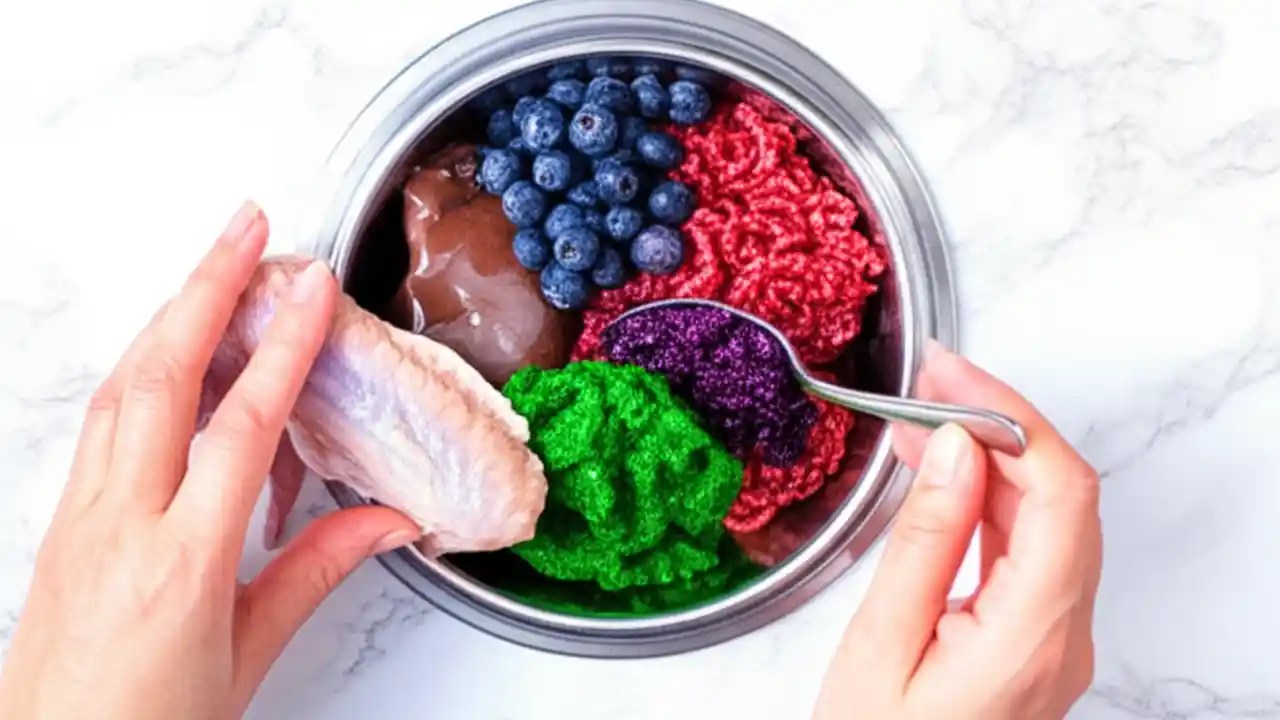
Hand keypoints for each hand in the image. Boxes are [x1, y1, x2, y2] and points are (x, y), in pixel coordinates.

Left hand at [0, 203, 418, 719]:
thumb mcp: (249, 656)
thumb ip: (318, 573)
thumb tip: (386, 523)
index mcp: (183, 563)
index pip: (240, 427)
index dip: (282, 348)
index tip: (311, 289)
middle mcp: (120, 525)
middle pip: (161, 377)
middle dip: (205, 287)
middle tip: (245, 225)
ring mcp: (81, 518)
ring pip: (120, 388)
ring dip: (169, 313)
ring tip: (212, 264)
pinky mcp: (63, 522)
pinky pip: (102, 423)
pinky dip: (140, 367)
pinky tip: (166, 350)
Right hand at [814, 342, 1101, 719]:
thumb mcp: (879, 645)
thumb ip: (924, 542)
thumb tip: (955, 448)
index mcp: (1032, 636)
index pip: (1059, 492)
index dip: (1011, 416)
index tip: (950, 375)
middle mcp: (1063, 636)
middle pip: (1064, 497)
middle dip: (1001, 424)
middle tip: (930, 382)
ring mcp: (1055, 641)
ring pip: (1048, 519)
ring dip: (991, 459)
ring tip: (919, 420)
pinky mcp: (1033, 642)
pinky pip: (1027, 552)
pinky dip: (987, 503)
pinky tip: (938, 480)